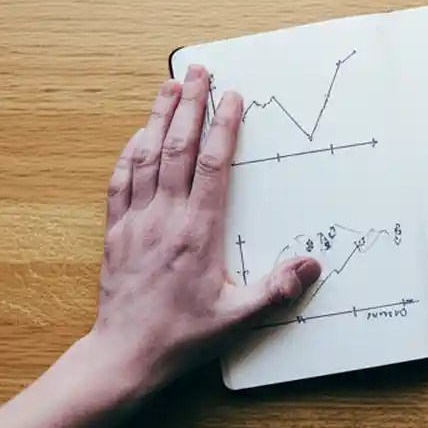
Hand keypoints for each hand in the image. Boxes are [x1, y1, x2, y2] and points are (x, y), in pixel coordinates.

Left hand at [91, 68, 321, 393]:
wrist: (125, 355)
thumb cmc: (183, 336)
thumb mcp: (238, 318)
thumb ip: (276, 290)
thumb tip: (311, 264)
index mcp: (198, 232)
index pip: (212, 165)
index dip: (223, 126)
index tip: (231, 97)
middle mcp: (165, 218)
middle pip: (176, 147)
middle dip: (188, 104)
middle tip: (198, 71)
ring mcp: (136, 222)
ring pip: (146, 156)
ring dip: (157, 117)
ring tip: (168, 86)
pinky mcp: (116, 232)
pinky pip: (120, 181)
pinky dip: (129, 153)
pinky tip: (137, 136)